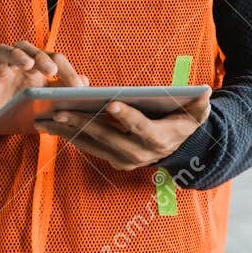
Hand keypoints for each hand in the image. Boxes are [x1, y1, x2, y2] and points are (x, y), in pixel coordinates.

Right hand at [0, 40, 87, 133]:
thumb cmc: (23, 107)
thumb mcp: (45, 100)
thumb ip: (63, 90)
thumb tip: (85, 81)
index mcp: (36, 66)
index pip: (53, 59)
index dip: (67, 70)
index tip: (78, 87)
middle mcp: (17, 64)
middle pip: (29, 49)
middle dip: (42, 58)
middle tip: (52, 71)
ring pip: (4, 52)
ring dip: (17, 56)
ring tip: (27, 64)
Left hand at [35, 91, 210, 170]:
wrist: (178, 147)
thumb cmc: (184, 121)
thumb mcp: (196, 112)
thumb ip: (199, 104)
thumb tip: (205, 92)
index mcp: (159, 139)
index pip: (141, 128)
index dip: (127, 116)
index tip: (112, 103)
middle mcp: (140, 154)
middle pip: (108, 138)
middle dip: (83, 124)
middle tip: (60, 111)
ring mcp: (125, 160)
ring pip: (93, 145)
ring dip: (69, 132)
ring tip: (46, 119)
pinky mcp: (114, 160)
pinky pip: (90, 148)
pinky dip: (72, 137)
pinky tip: (55, 127)